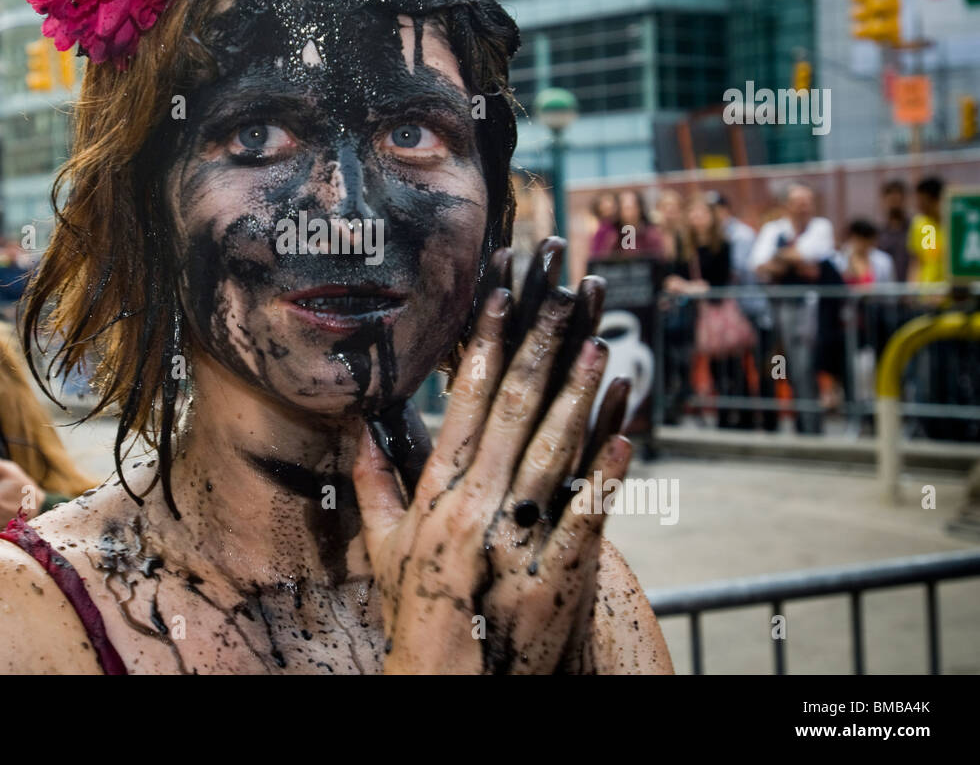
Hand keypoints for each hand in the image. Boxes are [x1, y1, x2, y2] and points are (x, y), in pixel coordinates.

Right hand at [353, 239, 631, 673]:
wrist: (446, 687)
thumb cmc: (416, 614)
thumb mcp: (385, 549)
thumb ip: (376, 486)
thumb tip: (359, 431)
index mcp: (437, 494)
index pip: (463, 403)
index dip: (483, 346)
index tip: (500, 298)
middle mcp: (476, 506)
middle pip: (512, 412)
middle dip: (538, 349)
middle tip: (560, 300)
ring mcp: (517, 538)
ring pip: (551, 451)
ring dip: (577, 394)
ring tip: (598, 345)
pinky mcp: (555, 573)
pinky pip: (585, 514)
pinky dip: (606, 473)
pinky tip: (626, 436)